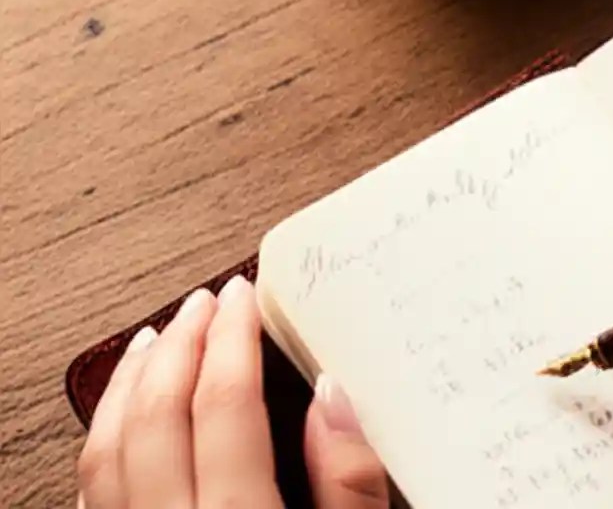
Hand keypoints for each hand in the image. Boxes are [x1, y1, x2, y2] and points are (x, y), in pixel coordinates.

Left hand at [76, 275, 388, 508]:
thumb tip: (335, 399)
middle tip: (203, 301)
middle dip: (180, 343)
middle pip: (157, 414)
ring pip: (106, 448)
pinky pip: (89, 489)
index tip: (241, 295)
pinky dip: (103, 439)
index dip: (232, 337)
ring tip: (155, 341)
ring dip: (130, 383)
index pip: (225, 403)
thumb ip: (349, 484)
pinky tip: (119, 420)